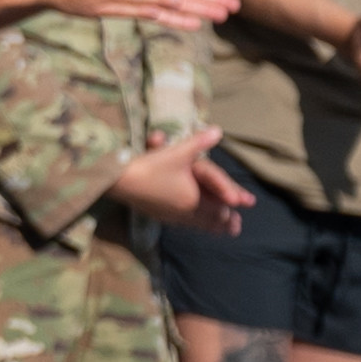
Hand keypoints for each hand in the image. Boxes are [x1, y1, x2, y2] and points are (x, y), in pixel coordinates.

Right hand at [110, 126, 253, 236]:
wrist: (120, 182)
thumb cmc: (151, 167)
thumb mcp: (178, 152)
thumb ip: (199, 142)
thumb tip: (218, 130)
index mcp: (193, 199)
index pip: (218, 208)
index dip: (230, 211)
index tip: (240, 216)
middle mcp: (184, 211)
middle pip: (209, 221)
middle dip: (223, 225)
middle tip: (235, 229)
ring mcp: (170, 216)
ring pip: (195, 225)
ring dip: (209, 228)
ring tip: (219, 231)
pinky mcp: (158, 216)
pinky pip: (181, 225)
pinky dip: (192, 226)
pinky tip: (188, 224)